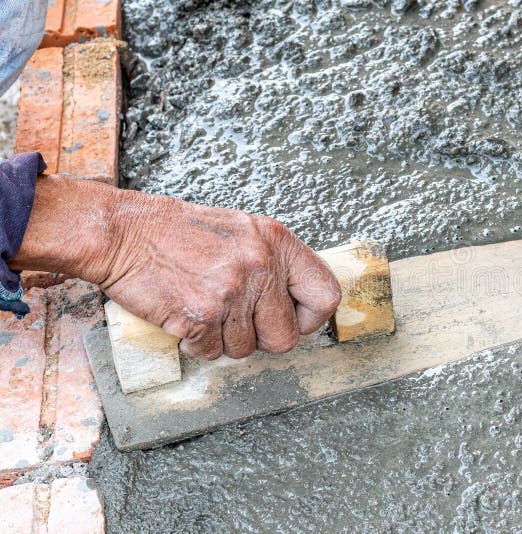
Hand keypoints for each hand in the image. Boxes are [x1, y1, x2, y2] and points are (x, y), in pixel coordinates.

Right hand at [11, 176, 340, 358]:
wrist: (122, 232)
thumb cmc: (178, 231)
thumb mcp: (243, 231)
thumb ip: (274, 262)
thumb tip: (299, 301)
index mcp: (277, 242)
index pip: (326, 295)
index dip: (312, 318)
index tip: (294, 320)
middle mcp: (260, 266)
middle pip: (287, 337)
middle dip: (262, 338)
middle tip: (238, 321)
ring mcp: (232, 292)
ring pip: (247, 350)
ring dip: (225, 340)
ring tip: (206, 309)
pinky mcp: (201, 316)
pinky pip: (213, 353)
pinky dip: (198, 345)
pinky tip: (186, 316)